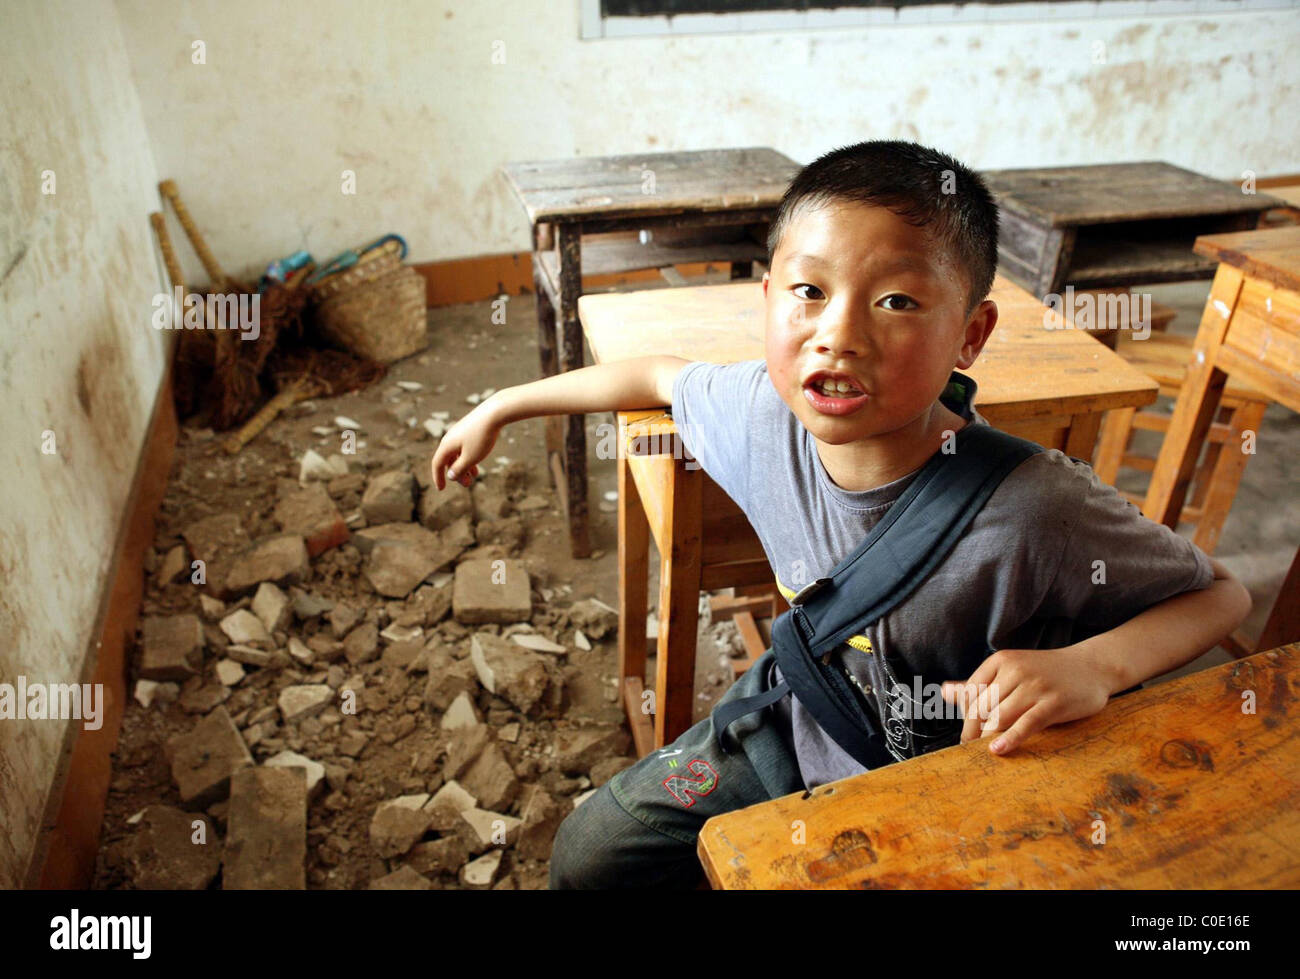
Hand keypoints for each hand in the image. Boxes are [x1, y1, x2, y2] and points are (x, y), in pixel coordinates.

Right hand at [430, 402, 498, 489]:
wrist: (495, 412)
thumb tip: (451, 476)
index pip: (437, 464)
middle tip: (468, 484)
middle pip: (448, 460)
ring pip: (457, 453)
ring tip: (475, 475)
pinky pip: (464, 446)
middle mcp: (450, 438)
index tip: (441, 489)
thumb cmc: (482, 436)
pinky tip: (478, 462)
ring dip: (464, 466)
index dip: (438, 477)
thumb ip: (460, 469)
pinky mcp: (469, 428)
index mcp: (446, 445)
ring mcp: (459, 432)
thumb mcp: (471, 458)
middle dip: (456, 474)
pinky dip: (468, 456)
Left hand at [939, 646, 1112, 755]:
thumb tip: (944, 692)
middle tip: (968, 753)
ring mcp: (1035, 686)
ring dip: (987, 738)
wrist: (1091, 667)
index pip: (971, 693)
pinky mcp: (1053, 703)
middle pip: (982, 707)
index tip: (966, 737)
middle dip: (973, 731)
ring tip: (981, 755)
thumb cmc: (1045, 673)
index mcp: (1000, 661)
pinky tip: (998, 750)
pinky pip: (1026, 723)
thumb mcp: (1011, 672)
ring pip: (999, 717)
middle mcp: (1015, 670)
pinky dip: (1010, 738)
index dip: (965, 717)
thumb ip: (978, 685)